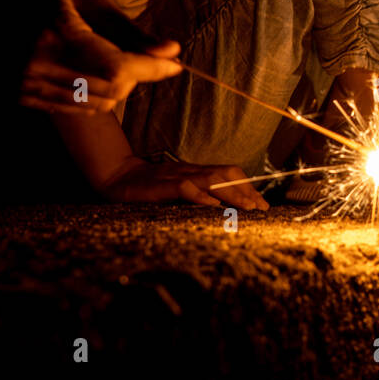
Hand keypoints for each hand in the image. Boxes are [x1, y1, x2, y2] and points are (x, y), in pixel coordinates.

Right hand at [19, 0, 182, 115]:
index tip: (176, 66)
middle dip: (134, 77)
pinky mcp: (16, 96)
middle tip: (138, 57)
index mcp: (55, 32)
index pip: (118, 66)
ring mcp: (23, 83)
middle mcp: (37, 63)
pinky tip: (89, 74)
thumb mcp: (92, 1)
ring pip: (94, 105)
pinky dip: (92, 97)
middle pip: (109, 90)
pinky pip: (71, 109)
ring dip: (115, 89)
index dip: (151, 69)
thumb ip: (132, 32)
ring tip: (108, 61)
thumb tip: (172, 52)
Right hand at [100, 156, 269, 209]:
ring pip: (211, 180)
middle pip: (227, 174)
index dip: (247, 187)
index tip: (262, 204)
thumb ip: (195, 193)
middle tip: (262, 208)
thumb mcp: (175, 189)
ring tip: (248, 207)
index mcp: (196, 172)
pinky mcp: (161, 185)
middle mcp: (191, 171)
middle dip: (247, 191)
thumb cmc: (147, 187)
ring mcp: (177, 175)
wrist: (116, 177)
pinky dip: (200, 195)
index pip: (229, 174)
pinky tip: (213, 205)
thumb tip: (219, 207)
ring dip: (232, 193)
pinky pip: (184, 188)